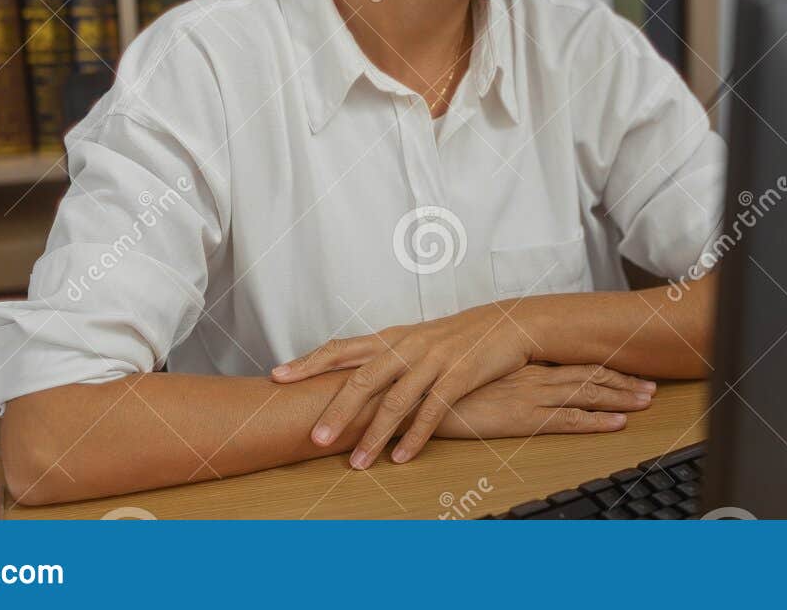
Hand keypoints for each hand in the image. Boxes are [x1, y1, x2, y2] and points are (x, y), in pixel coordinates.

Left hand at [270, 304, 534, 467]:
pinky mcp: (460, 374)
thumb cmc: (460, 337)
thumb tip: (351, 383)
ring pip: (395, 400)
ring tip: (356, 463)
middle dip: (336, 410)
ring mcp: (433, 359)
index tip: (277, 376)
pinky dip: (415, 436)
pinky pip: (432, 410)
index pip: (341, 348)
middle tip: (314, 438)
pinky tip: (401, 458)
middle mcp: (407, 346)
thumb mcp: (419, 340)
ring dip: (374, 435)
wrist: (509, 323)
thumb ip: (387, 358)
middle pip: (362, 379)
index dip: (308, 361)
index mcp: (392, 337)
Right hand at [436, 364, 656, 438]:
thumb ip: (498, 383)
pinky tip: (618, 423)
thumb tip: (510, 387)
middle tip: (651, 387)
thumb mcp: (476, 382)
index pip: (574, 365)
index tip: (628, 372)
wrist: (419, 396)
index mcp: (523, 367)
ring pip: (587, 394)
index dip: (604, 370)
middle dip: (623, 382)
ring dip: (621, 397)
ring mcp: (531, 395)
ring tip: (646, 401)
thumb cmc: (443, 391)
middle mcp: (533, 377)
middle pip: (589, 376)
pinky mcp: (524, 417)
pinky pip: (570, 419)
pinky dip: (597, 421)